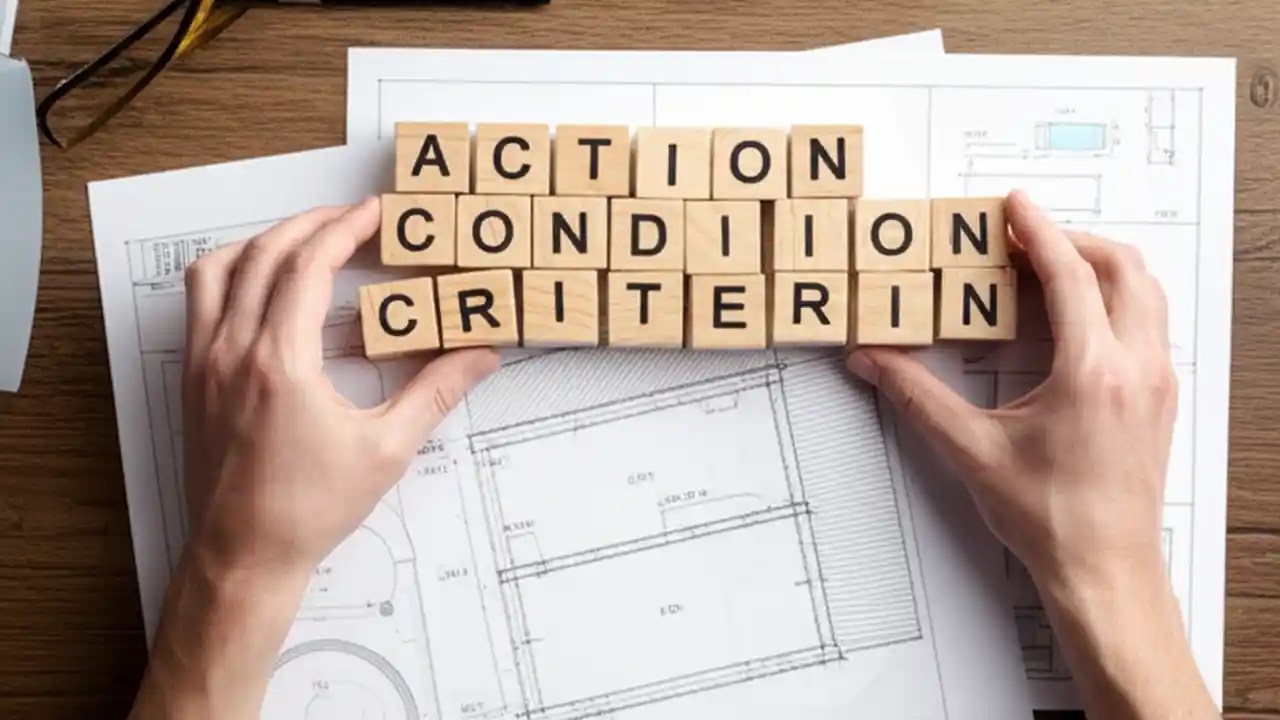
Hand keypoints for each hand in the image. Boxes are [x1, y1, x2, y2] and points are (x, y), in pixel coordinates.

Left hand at [182, 197, 498, 578]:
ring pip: (221, 269)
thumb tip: (481, 355)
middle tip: (353, 220)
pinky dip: (232, 273)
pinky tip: (264, 286)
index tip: (374, 214)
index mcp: (280, 363)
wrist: (244, 556)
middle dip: (312, 225)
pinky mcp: (193, 379)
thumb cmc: (308, 510)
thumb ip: (436, 392)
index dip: (344, 229)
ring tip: (307, 241)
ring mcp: (204, 363)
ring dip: (265, 241)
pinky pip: (201, 302)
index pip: (308, 267)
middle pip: (265, 254)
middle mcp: (233, 352)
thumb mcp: (387, 450)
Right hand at [848, 191, 1215, 718]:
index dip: (1038, 232)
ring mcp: (1156, 382)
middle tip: (1023, 237)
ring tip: (1049, 268)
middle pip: (1122, 268)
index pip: (1070, 276)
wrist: (1103, 569)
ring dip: (1099, 267)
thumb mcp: (972, 451)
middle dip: (1072, 240)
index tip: (1014, 205)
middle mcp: (1136, 369)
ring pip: (1145, 292)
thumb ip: (917, 397)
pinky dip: (1115, 300)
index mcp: (1092, 373)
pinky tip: (1076, 319)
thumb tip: (875, 360)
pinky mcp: (1160, 398)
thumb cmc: (1050, 519)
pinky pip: (1148, 323)